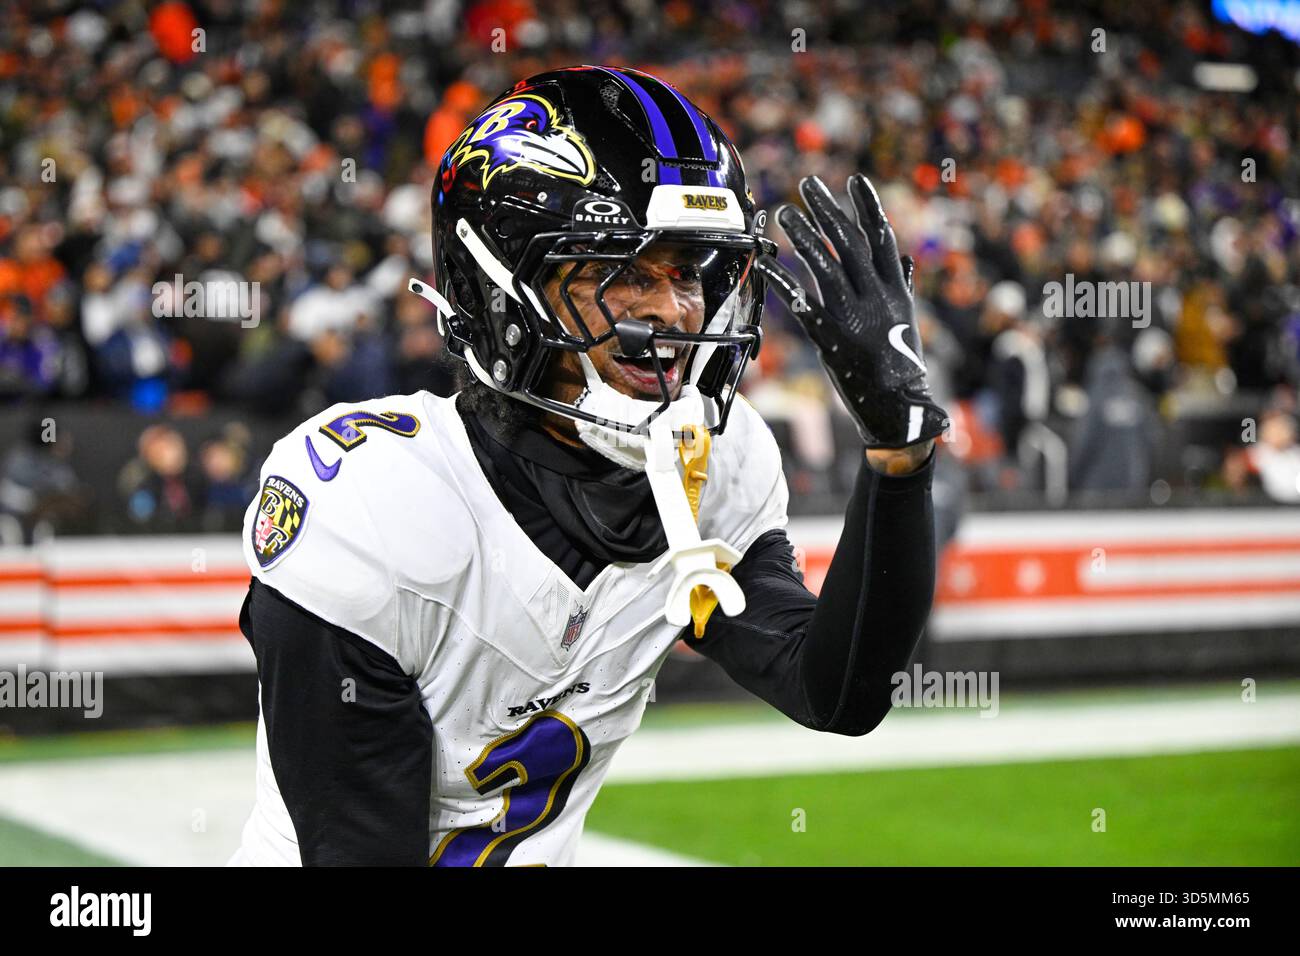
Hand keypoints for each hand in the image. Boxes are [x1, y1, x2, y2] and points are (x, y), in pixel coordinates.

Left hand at [757, 175, 947, 448]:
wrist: (900, 407)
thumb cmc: (902, 365)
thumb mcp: (908, 320)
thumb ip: (904, 286)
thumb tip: (907, 260)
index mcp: (896, 290)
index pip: (882, 238)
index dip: (867, 206)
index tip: (853, 180)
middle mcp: (876, 297)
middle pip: (849, 242)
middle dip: (828, 210)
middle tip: (809, 184)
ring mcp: (853, 316)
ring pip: (824, 265)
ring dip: (803, 235)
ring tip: (785, 213)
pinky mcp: (830, 337)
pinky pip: (801, 302)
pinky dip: (782, 280)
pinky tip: (766, 262)